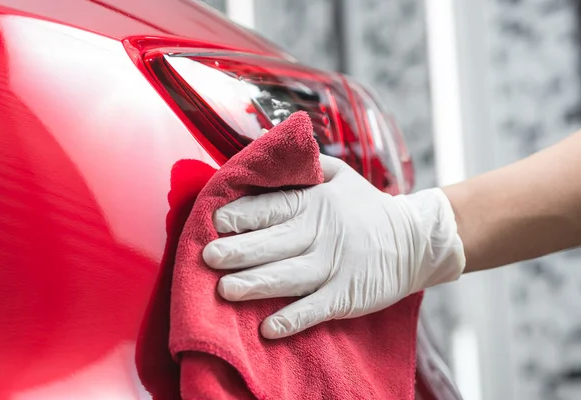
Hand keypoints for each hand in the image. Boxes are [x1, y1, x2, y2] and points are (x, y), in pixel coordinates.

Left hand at [203, 155, 464, 338]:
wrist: (414, 240)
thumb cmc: (365, 206)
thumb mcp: (339, 175)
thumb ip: (303, 167)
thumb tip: (264, 155)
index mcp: (317, 202)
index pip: (274, 207)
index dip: (243, 215)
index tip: (216, 221)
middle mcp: (323, 233)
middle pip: (275, 243)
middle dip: (239, 250)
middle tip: (208, 257)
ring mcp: (335, 266)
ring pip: (290, 276)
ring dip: (257, 284)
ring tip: (225, 290)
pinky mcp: (347, 295)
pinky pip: (316, 309)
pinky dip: (293, 319)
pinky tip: (268, 328)